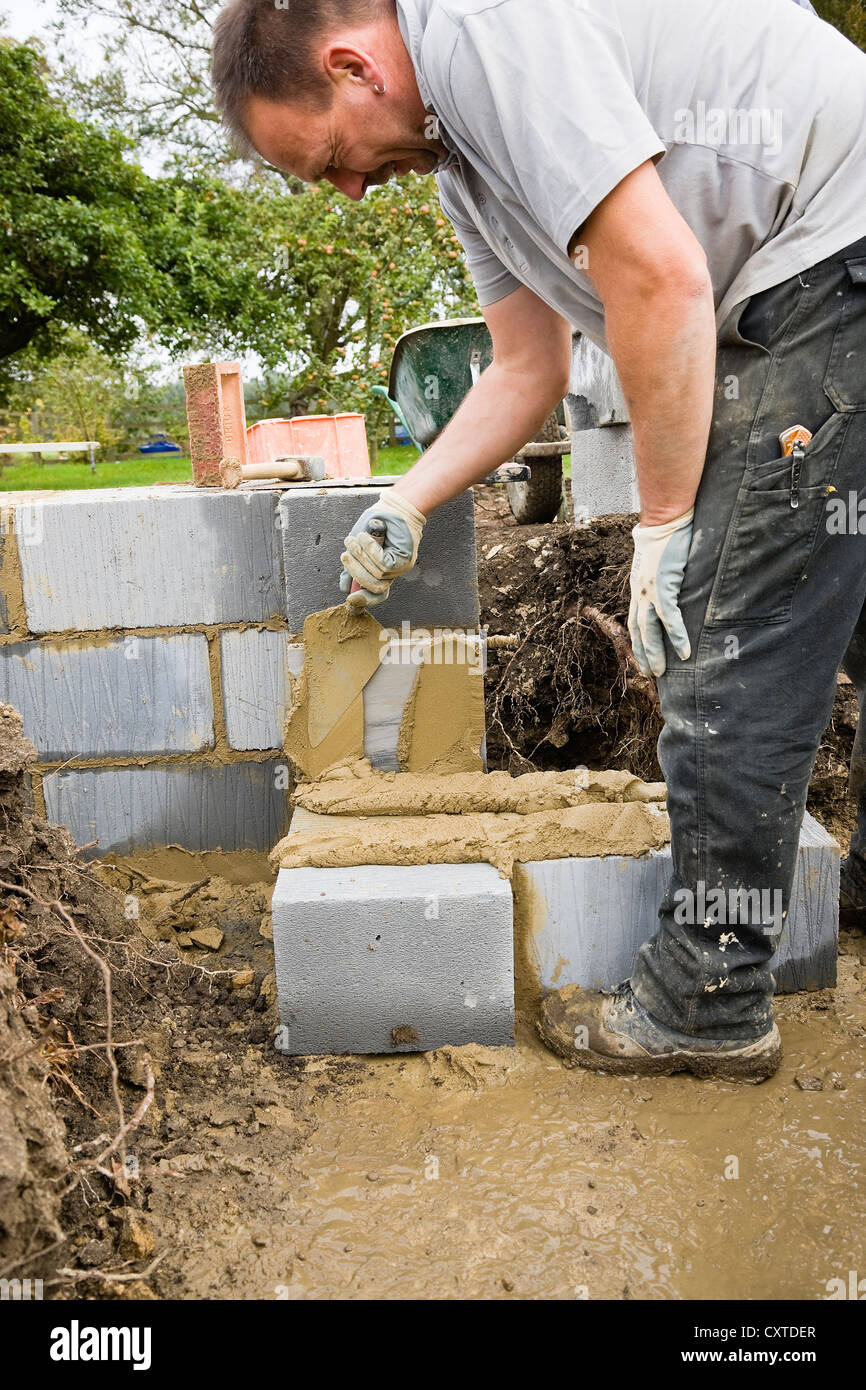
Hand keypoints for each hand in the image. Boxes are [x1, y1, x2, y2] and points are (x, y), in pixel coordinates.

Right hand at [339, 492, 426, 608]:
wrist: (394, 506)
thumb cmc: (377, 523)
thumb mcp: (358, 546)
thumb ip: (352, 566)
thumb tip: (345, 587)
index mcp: (381, 573)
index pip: (375, 595)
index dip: (364, 600)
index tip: (351, 600)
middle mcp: (393, 573)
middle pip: (374, 587)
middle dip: (355, 571)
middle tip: (346, 553)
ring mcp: (401, 567)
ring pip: (377, 575)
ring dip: (362, 556)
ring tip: (358, 538)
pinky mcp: (405, 558)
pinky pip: (384, 564)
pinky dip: (372, 551)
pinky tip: (367, 538)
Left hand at [628, 509, 693, 676]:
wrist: (665, 518)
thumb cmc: (667, 535)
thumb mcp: (659, 561)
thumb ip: (663, 576)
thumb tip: (674, 583)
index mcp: (638, 587)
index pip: (635, 621)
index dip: (638, 641)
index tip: (642, 659)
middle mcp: (639, 592)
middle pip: (638, 631)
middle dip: (643, 655)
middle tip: (651, 675)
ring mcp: (648, 590)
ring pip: (649, 630)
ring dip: (656, 653)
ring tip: (663, 672)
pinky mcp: (662, 586)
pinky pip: (669, 618)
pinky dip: (676, 636)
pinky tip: (684, 651)